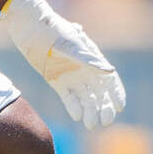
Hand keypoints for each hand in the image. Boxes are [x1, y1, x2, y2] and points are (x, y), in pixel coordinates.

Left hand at [1, 0, 125, 128]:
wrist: (32, 29)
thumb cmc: (55, 33)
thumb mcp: (72, 46)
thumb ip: (89, 60)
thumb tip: (110, 71)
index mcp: (93, 60)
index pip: (110, 81)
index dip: (116, 93)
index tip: (120, 106)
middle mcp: (85, 70)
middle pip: (99, 93)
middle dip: (104, 107)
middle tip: (106, 121)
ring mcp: (71, 77)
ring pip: (85, 98)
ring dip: (89, 110)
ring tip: (90, 124)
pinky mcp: (57, 81)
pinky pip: (68, 98)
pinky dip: (73, 107)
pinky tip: (77, 116)